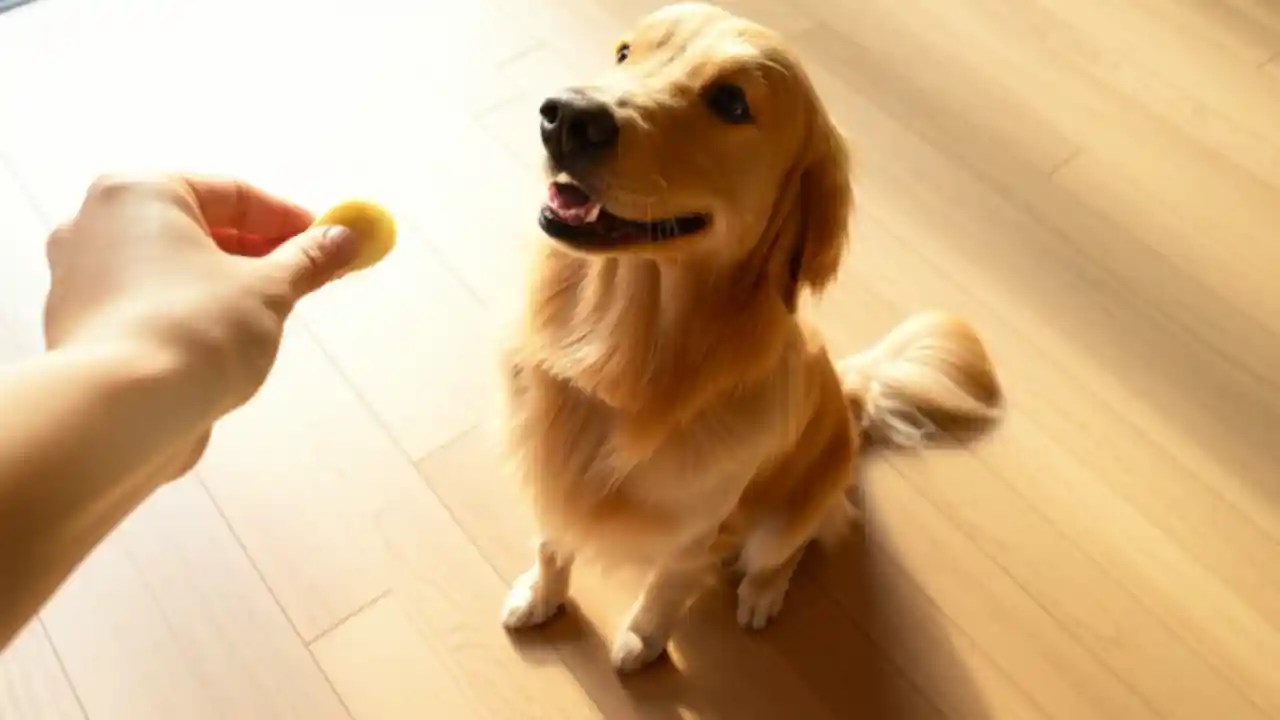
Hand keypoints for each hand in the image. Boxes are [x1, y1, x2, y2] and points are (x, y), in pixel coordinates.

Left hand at [43, 175, 355, 476]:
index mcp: (140, 193)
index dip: (288, 219)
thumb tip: (346, 237)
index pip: (231, 194)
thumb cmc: (196, 331)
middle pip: (199, 228)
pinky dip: (190, 312)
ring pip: (172, 269)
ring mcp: (80, 277)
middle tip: (307, 277)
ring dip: (224, 284)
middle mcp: (97, 223)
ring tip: (270, 314)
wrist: (120, 413)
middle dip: (257, 252)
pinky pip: (149, 304)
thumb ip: (308, 259)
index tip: (328, 242)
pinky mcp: (81, 326)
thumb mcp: (268, 290)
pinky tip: (224, 343)